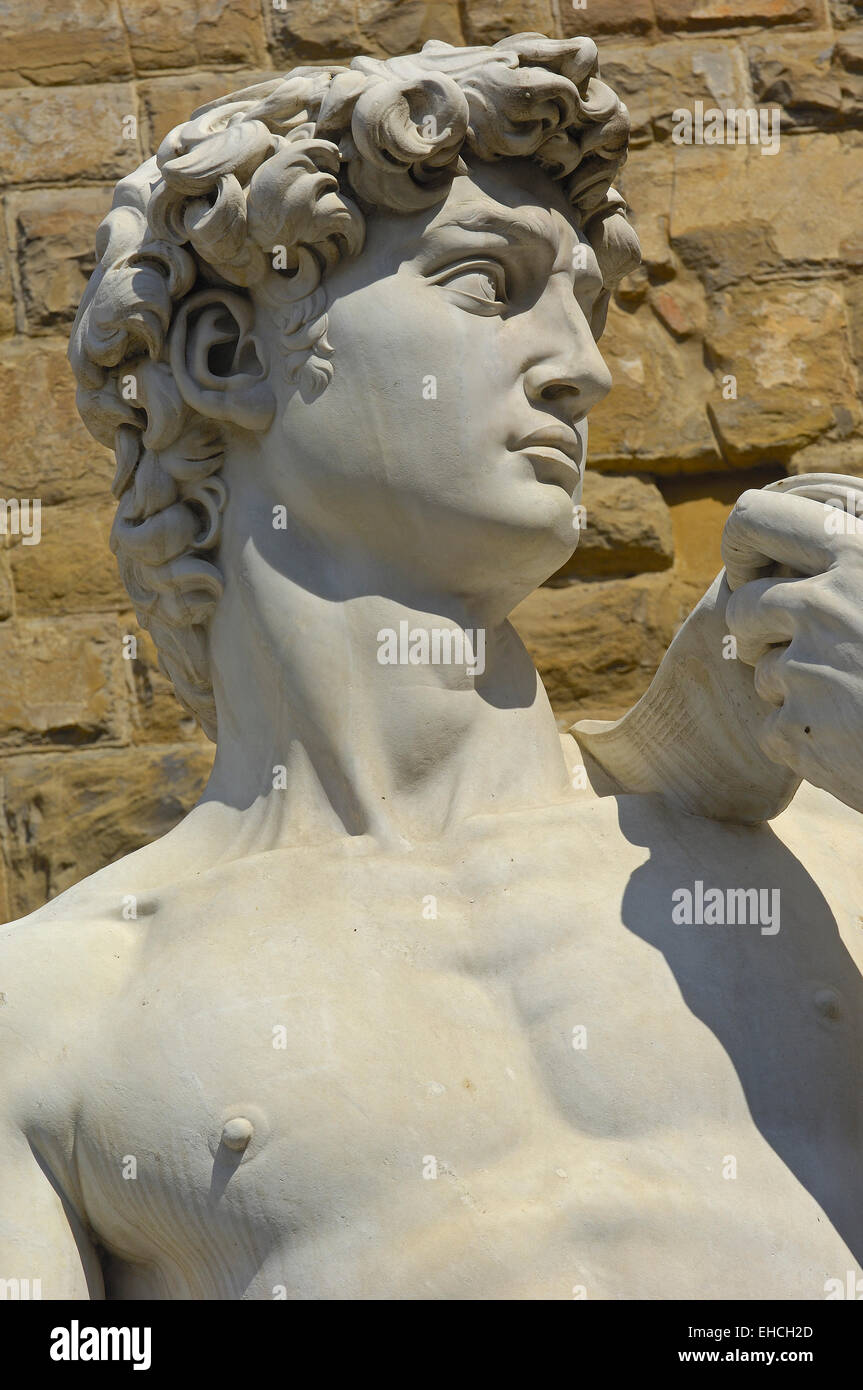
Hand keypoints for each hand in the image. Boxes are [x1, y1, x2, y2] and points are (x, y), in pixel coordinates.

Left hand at [723, 485, 862, 813]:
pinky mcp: (794, 730)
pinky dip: (805, 741)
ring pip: (762, 672)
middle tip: (810, 653)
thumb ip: (854, 565)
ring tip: (853, 701)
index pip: (756, 520)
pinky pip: (773, 728)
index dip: (742, 546)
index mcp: (859, 556)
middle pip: (742, 607)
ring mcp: (805, 670)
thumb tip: (804, 533)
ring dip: (795, 691)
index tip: (752, 569)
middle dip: (760, 633)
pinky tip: (851, 741)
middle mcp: (824, 606)